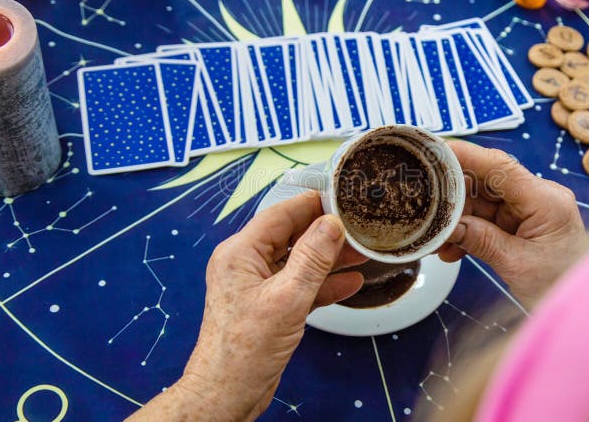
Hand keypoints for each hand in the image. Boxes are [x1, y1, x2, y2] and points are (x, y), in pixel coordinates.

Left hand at [128, 192, 365, 421]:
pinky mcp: (268, 305)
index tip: (340, 197)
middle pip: (291, 237)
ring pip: (298, 262)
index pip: (281, 215)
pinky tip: (349, 282)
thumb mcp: (287, 298)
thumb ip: (312, 259)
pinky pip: (299, 285)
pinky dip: (323, 284)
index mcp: (240, 253)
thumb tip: (331, 224)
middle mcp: (246, 264)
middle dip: (325, 233)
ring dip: (329, 259)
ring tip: (361, 252)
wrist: (227, 392)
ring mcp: (257, 286)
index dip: (312, 204)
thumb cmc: (245, 349)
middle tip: (358, 226)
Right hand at [442, 140, 585, 308]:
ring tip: (437, 241)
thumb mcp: (517, 265)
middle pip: (486, 182)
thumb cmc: (563, 286)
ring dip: (457, 221)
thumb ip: (480, 240)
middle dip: (453, 196)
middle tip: (425, 207)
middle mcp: (538, 198)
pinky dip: (467, 233)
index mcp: (545, 200)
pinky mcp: (521, 225)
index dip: (466, 155)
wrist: (584, 307)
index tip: (436, 150)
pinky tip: (451, 249)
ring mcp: (529, 211)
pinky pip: (486, 220)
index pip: (500, 166)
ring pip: (481, 203)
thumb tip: (446, 224)